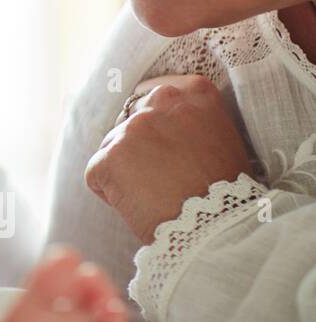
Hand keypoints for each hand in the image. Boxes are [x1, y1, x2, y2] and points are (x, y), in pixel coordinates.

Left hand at [85, 75, 254, 244]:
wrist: (220, 229)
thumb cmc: (225, 192)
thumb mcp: (220, 139)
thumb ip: (190, 119)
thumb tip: (158, 120)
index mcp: (194, 92)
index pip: (152, 95)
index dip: (155, 127)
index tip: (164, 147)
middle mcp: (162, 100)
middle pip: (129, 121)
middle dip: (137, 148)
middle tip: (162, 177)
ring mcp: (133, 128)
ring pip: (111, 148)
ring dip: (124, 171)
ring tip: (156, 195)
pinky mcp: (110, 157)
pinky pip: (96, 175)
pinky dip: (110, 193)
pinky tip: (139, 206)